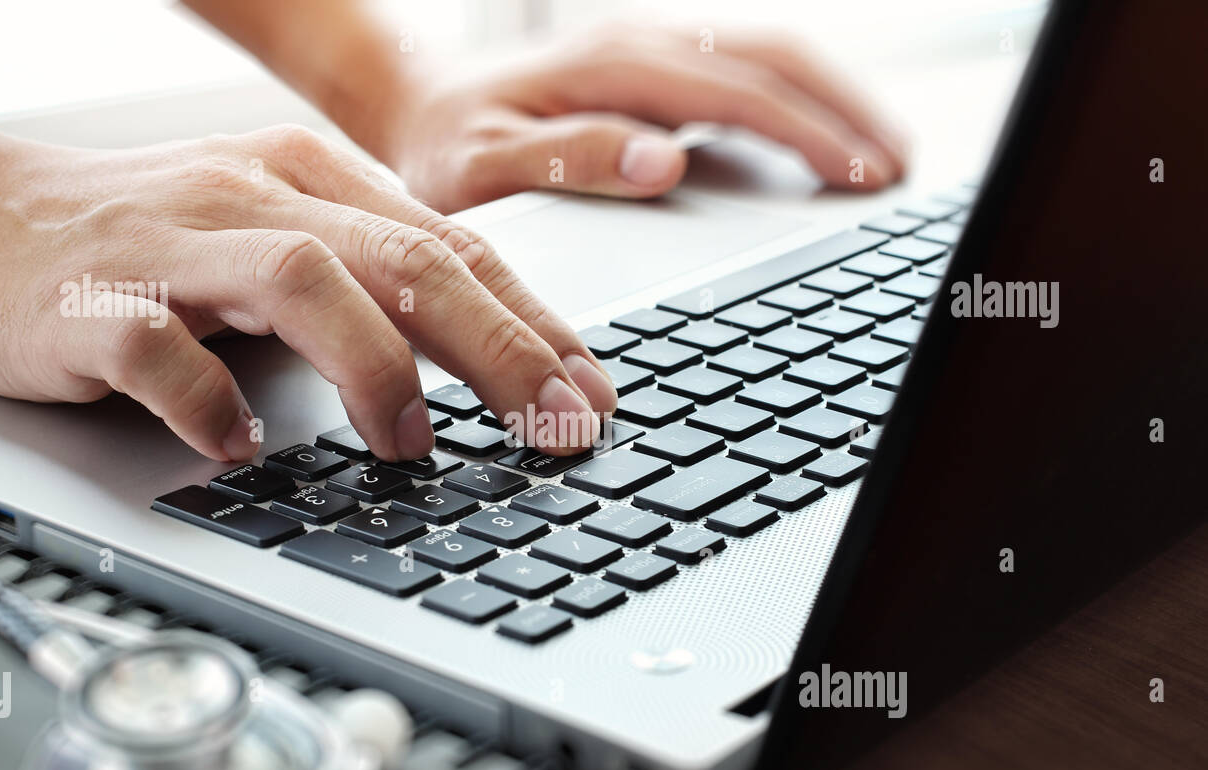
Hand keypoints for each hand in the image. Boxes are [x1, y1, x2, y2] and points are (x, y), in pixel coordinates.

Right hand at [0, 119, 616, 462]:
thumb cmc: (145, 244)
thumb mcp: (276, 242)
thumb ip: (369, 288)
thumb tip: (485, 363)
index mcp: (311, 181)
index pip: (452, 249)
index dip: (535, 325)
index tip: (591, 395)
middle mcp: (254, 197)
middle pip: (406, 261)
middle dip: (501, 348)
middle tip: (555, 426)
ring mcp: (172, 244)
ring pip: (301, 280)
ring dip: (374, 368)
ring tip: (411, 443)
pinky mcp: (88, 301)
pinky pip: (158, 348)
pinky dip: (208, 399)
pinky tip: (239, 446)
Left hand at [381, 24, 909, 212]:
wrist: (419, 108)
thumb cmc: (447, 149)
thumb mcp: (483, 166)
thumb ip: (568, 162)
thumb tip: (664, 164)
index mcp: (612, 67)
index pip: (735, 93)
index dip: (805, 134)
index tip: (858, 176)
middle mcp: (642, 44)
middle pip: (773, 59)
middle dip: (845, 112)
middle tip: (899, 169)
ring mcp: (653, 50)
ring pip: (769, 56)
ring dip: (834, 99)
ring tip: (885, 154)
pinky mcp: (656, 68)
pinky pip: (745, 71)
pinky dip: (798, 100)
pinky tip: (824, 137)